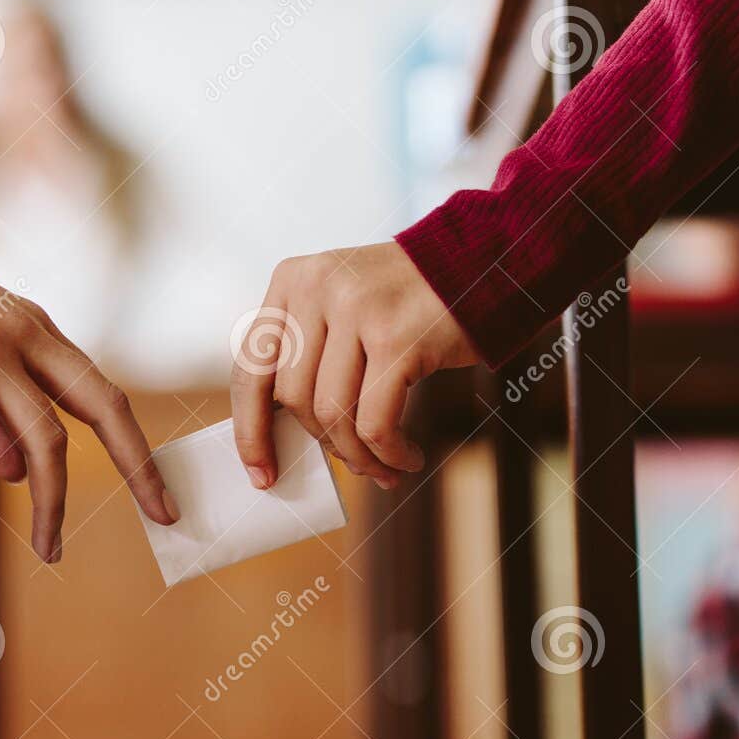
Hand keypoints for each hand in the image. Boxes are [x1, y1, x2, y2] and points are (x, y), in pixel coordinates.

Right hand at [0, 142, 178, 563]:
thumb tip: (25, 472)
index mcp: (34, 328)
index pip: (103, 393)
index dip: (137, 445)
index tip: (160, 491)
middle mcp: (24, 335)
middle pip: (105, 408)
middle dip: (140, 468)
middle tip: (164, 517)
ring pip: (46, 440)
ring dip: (53, 505)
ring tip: (50, 552)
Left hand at [230, 242, 476, 489]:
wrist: (488, 264)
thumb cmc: (409, 302)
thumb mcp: (343, 306)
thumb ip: (309, 354)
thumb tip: (283, 438)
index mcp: (292, 280)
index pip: (252, 369)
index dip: (250, 430)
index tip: (261, 473)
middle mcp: (316, 287)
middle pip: (294, 398)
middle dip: (324, 443)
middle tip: (355, 462)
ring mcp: (356, 309)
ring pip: (333, 415)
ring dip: (360, 455)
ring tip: (385, 467)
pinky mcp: (397, 338)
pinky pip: (376, 423)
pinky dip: (388, 453)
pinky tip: (407, 458)